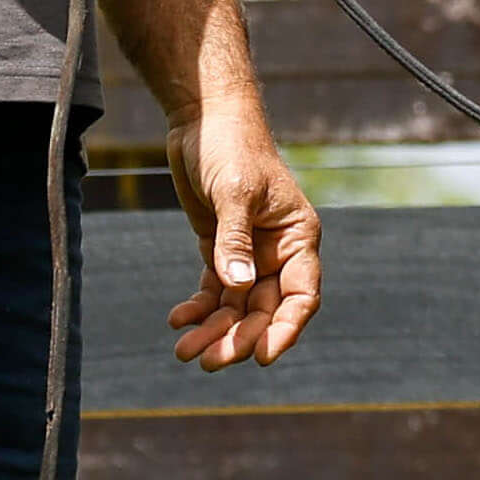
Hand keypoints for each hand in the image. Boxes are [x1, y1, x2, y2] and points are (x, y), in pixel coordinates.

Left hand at [165, 104, 322, 367]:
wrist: (203, 119)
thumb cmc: (231, 147)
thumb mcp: (235, 193)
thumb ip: (235, 240)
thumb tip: (237, 285)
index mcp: (298, 238)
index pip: (301, 295)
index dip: (285, 329)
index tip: (263, 357)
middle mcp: (278, 252)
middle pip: (264, 309)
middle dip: (238, 337)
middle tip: (208, 360)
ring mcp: (248, 253)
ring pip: (236, 306)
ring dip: (213, 330)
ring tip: (184, 351)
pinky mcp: (220, 248)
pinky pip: (213, 290)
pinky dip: (198, 308)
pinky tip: (177, 320)